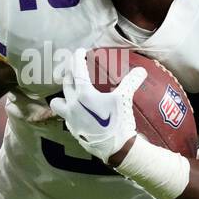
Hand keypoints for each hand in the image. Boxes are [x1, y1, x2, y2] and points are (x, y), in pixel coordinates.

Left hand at [49, 47, 145, 162]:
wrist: (116, 148)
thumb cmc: (119, 121)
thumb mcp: (125, 99)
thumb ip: (131, 82)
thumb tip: (141, 70)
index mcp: (84, 95)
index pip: (77, 71)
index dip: (77, 59)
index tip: (79, 51)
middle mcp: (73, 105)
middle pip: (66, 83)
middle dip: (69, 73)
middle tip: (75, 68)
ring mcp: (71, 119)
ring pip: (57, 102)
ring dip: (62, 95)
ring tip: (70, 92)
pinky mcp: (73, 130)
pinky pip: (66, 116)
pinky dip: (70, 110)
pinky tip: (78, 111)